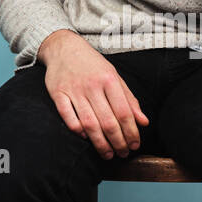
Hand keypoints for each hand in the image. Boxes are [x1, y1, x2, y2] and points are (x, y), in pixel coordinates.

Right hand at [37, 30, 148, 158]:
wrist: (64, 47)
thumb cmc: (92, 64)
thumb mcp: (114, 76)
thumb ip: (129, 99)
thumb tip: (144, 122)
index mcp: (109, 80)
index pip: (124, 112)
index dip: (131, 132)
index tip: (135, 144)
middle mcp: (92, 85)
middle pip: (108, 122)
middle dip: (118, 142)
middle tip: (123, 153)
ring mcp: (74, 90)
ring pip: (89, 124)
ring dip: (100, 143)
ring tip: (108, 154)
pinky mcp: (58, 94)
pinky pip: (68, 117)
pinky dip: (78, 130)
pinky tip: (86, 138)